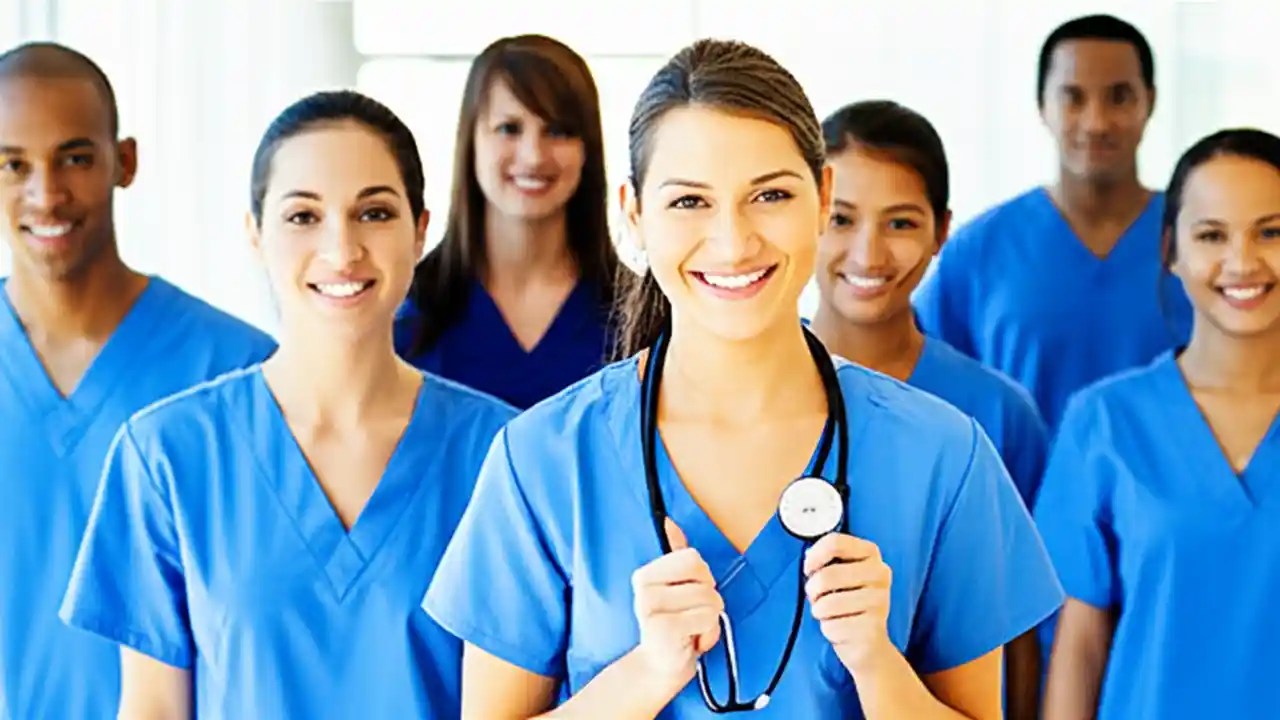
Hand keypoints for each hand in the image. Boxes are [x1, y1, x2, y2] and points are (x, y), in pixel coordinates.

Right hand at [630, 519, 723, 693]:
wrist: (660, 667)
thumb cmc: (673, 626)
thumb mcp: (674, 588)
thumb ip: (674, 554)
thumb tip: (669, 523)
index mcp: (644, 575)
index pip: (692, 557)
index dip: (702, 577)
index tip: (690, 594)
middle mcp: (643, 590)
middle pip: (704, 577)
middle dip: (709, 597)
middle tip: (692, 614)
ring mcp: (650, 610)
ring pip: (709, 599)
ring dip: (710, 619)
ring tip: (692, 629)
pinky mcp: (663, 629)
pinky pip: (707, 619)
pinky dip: (709, 633)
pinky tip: (692, 641)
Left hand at [804, 533, 894, 676]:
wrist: (869, 644)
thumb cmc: (847, 603)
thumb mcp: (838, 573)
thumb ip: (824, 559)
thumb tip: (809, 556)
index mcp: (871, 553)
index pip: (835, 542)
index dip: (814, 557)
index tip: (809, 569)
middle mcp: (880, 574)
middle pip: (826, 576)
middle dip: (812, 590)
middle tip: (818, 598)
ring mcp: (880, 601)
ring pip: (826, 604)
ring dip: (820, 612)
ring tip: (832, 614)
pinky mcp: (873, 628)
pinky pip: (831, 627)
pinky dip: (829, 630)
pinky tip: (843, 629)